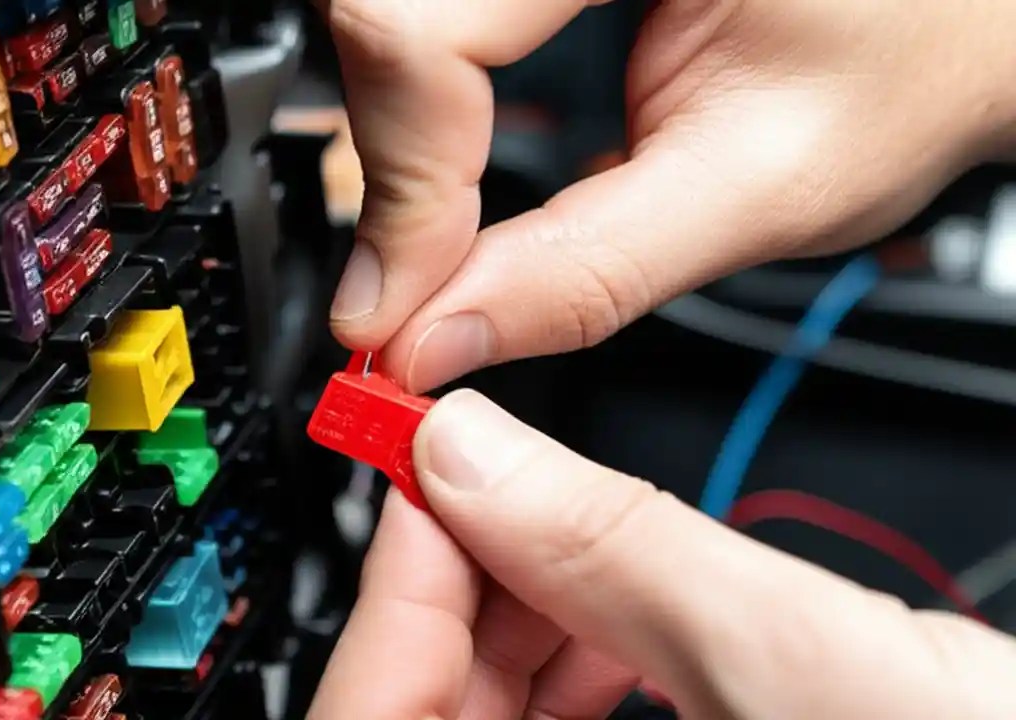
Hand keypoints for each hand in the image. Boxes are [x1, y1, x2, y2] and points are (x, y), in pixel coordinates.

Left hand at [308, 390, 1015, 719]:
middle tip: (497, 478)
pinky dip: (578, 660)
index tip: (426, 464)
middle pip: (430, 708)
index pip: (380, 716)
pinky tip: (619, 611)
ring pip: (495, 714)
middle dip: (467, 584)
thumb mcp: (794, 657)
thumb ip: (615, 549)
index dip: (401, 577)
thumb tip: (473, 451)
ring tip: (565, 529)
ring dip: (522, 614)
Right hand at [321, 0, 1015, 392]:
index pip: (423, 23)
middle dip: (390, 160)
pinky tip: (449, 166)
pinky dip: (418, 100)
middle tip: (411, 283)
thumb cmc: (916, 58)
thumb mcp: (762, 186)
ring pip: (383, 13)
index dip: (402, 176)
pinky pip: (424, 11)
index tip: (401, 304)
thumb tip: (436, 332)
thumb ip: (588, 269)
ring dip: (395, 133)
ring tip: (436, 236)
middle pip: (381, 13)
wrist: (968, 7)